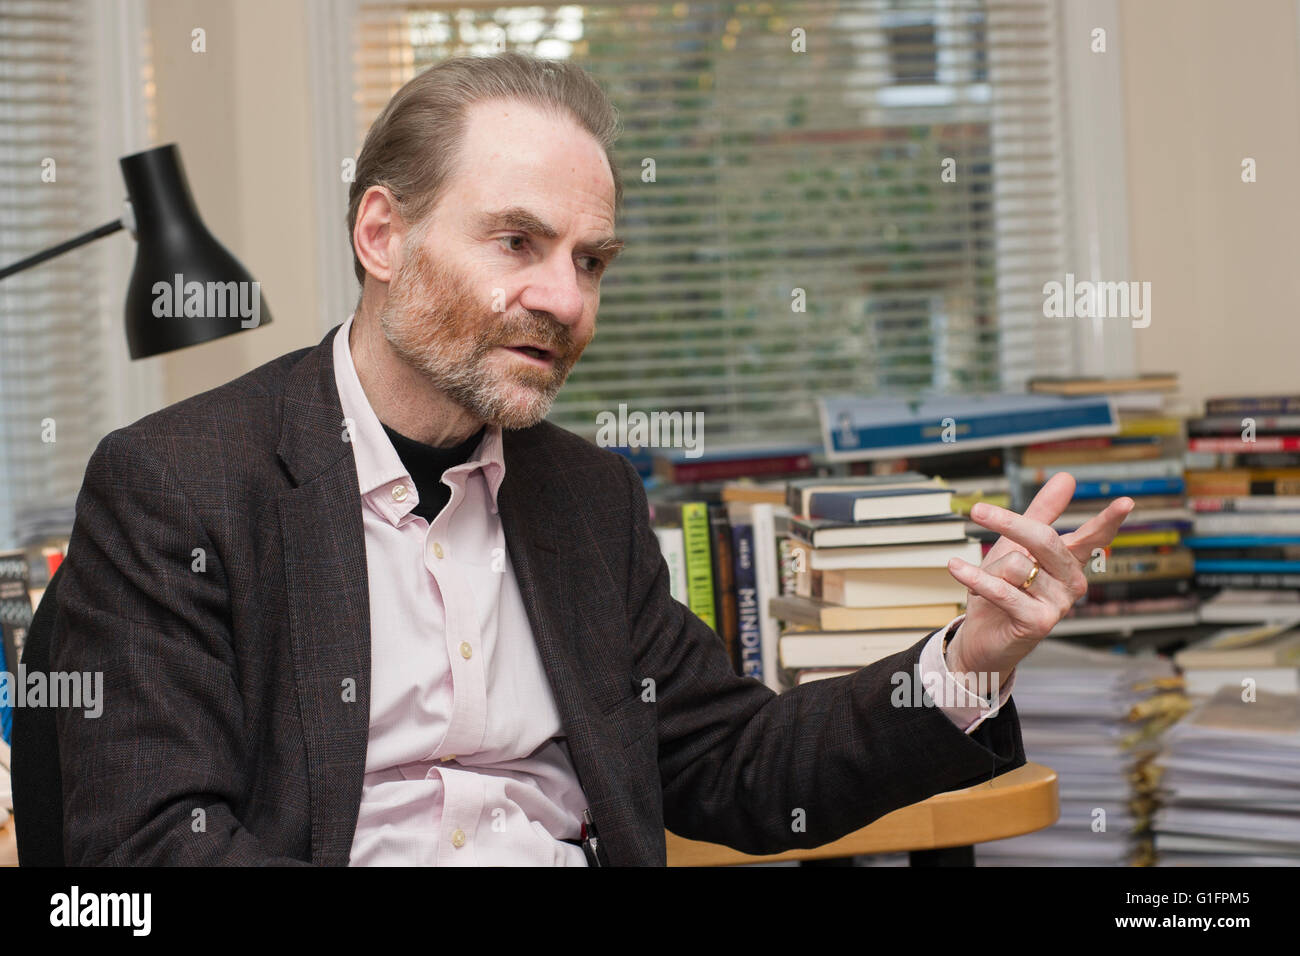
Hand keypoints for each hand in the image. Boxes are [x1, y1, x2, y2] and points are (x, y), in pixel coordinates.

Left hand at [944, 472, 1133, 677]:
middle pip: (1045, 540)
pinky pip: (1002, 589)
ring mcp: (1059, 604)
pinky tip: (957, 567)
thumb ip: (1041, 513)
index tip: (1127, 502)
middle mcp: (1071, 582)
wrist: (982, 636)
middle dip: (1009, 523)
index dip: (1109, 521)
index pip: (1093, 537)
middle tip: (978, 510)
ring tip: (986, 583)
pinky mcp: (1039, 623)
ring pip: (1016, 565)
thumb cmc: (1002, 587)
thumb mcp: (1016, 544)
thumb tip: (1067, 478)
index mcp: (1069, 560)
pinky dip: (974, 578)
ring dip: (989, 569)